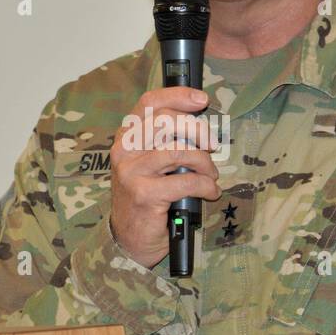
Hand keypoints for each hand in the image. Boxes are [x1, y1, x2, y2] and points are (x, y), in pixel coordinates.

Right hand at [108, 86, 219, 268]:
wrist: (128, 239)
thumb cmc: (146, 198)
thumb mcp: (150, 164)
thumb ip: (165, 141)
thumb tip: (200, 125)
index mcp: (125, 137)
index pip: (149, 103)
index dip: (178, 95)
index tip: (202, 99)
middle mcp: (124, 151)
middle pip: (166, 120)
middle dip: (198, 129)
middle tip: (212, 145)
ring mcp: (132, 172)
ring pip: (180, 150)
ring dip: (204, 163)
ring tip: (210, 175)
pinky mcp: (144, 194)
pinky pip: (187, 181)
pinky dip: (206, 186)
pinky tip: (210, 192)